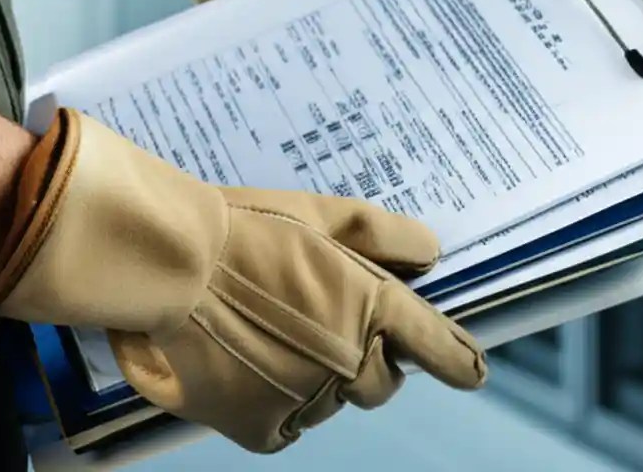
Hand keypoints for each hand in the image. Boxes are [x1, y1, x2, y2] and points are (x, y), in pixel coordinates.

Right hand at [0, 108, 484, 452]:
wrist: (168, 266)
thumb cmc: (244, 230)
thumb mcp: (320, 215)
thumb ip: (383, 234)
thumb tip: (431, 251)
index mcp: (372, 305)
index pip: (434, 343)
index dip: (457, 360)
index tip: (474, 372)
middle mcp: (350, 358)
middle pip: (382, 381)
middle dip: (367, 360)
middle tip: (323, 328)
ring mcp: (309, 397)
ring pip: (335, 402)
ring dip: (320, 380)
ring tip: (272, 339)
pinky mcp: (266, 428)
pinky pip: (292, 426)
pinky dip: (280, 406)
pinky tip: (253, 370)